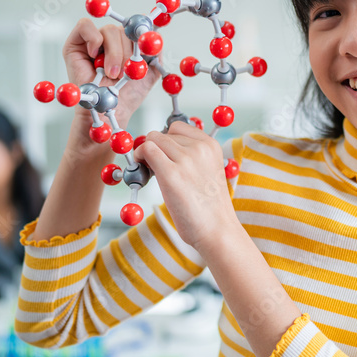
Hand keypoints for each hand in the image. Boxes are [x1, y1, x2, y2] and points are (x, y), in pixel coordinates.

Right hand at [60, 19, 159, 154]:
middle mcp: (112, 39)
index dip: (142, 34)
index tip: (146, 47)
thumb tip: (157, 35)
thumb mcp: (150, 72)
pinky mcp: (75, 44)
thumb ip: (156, 53)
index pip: (137, 26)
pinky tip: (95, 56)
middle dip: (127, 53)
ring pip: (109, 30)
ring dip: (114, 53)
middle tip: (124, 74)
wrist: (109, 112)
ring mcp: (93, 40)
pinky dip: (93, 39)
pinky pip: (84, 26)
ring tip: (111, 74)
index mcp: (129, 43)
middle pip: (124, 29)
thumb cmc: (126, 95)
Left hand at [133, 121, 236, 250]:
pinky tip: (143, 170)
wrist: (217, 229)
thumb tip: (163, 147)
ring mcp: (185, 159)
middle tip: (155, 167)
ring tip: (152, 172)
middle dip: (155, 148)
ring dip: (146, 153)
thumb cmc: (210, 207)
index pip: (178, 127)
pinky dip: (139, 157)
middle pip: (162, 134)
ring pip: (152, 140)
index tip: (164, 155)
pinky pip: (146, 150)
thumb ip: (192, 156)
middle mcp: (199, 148)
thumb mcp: (208, 171)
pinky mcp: (170, 174)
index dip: (166, 140)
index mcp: (210, 145)